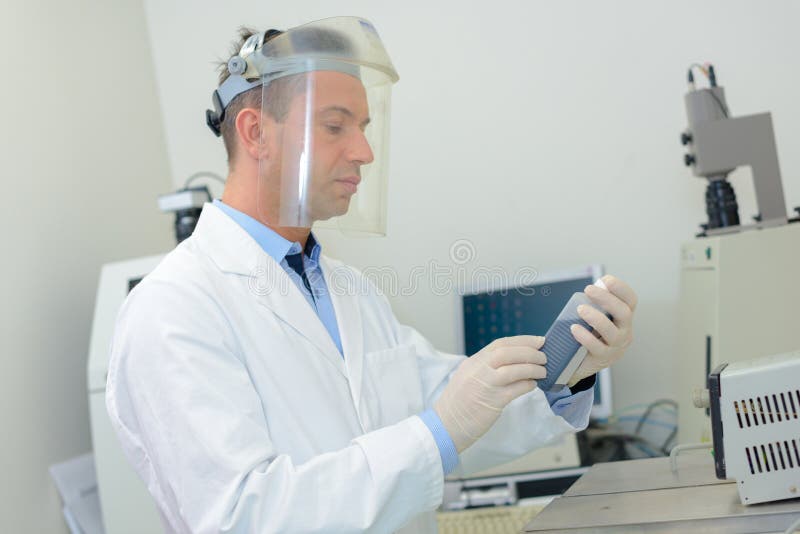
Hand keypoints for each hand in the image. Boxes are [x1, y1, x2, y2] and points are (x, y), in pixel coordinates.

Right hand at [435, 336, 546, 452]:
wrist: (446, 425)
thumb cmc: (459, 403)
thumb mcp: (468, 376)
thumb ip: (486, 367)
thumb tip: (514, 361)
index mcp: (473, 362)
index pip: (500, 344)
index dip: (522, 340)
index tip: (538, 341)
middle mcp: (479, 370)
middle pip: (508, 352)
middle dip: (530, 352)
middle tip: (544, 356)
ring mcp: (486, 385)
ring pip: (514, 369)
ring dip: (533, 368)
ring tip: (543, 371)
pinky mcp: (493, 402)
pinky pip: (517, 389)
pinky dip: (528, 385)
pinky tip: (533, 385)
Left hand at [568, 275, 636, 386]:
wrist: (578, 362)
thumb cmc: (587, 334)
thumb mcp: (593, 316)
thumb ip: (594, 303)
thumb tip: (592, 289)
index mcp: (623, 318)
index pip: (630, 300)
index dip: (621, 288)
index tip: (606, 280)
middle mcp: (624, 331)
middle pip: (624, 313)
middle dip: (607, 299)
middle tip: (588, 289)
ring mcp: (616, 347)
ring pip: (613, 332)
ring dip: (596, 318)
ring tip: (580, 309)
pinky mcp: (603, 358)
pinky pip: (597, 347)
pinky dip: (586, 336)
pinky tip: (574, 328)